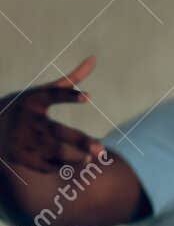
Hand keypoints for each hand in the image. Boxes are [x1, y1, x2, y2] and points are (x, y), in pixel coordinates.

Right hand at [0, 57, 104, 172]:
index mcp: (33, 100)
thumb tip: (94, 59)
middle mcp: (27, 119)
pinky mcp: (20, 156)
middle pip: (57, 132)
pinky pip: (46, 165)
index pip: (52, 95)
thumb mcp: (41, 92)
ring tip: (92, 158)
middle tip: (102, 149)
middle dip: (80, 141)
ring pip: (54, 152)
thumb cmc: (24, 107)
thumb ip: (69, 81)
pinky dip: (61, 166)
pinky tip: (76, 164)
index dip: (69, 96)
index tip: (88, 96)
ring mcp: (22, 139)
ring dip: (75, 158)